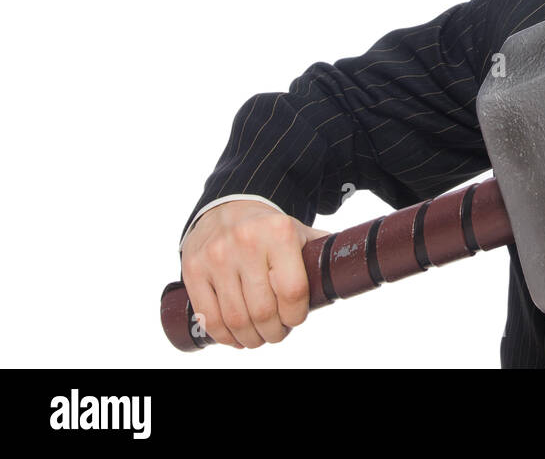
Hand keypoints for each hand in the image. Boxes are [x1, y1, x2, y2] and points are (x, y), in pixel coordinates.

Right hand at [179, 201, 330, 348]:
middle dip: (274, 332)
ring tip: (258, 337)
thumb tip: (350, 269)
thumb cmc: (269, 228)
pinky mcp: (193, 270)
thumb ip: (320, 250)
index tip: (295, 319)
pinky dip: (224, 336)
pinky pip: (209, 317)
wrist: (228, 206)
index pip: (292, 291)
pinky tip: (235, 337)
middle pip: (263, 310)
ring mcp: (216, 257)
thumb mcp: (298, 231)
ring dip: (250, 338)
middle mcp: (246, 242)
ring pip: (235, 319)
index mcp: (279, 233)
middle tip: (277, 333)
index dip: (296, 315)